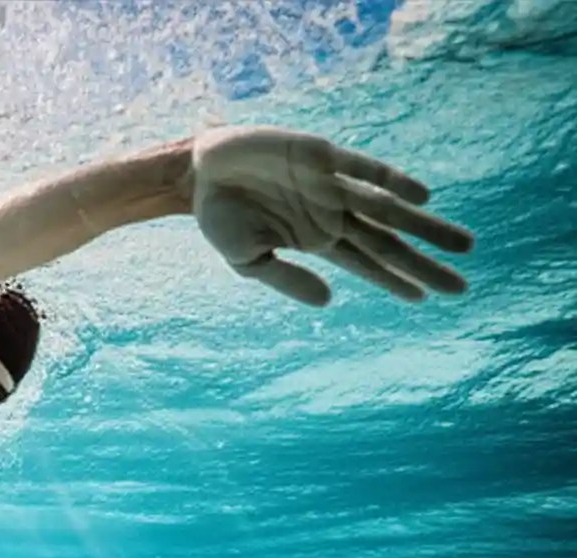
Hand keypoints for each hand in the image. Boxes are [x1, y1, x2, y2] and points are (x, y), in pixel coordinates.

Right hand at [190, 125, 474, 305]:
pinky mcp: (321, 155)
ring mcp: (331, 183)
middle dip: (425, 261)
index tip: (426, 298)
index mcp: (317, 239)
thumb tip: (329, 302)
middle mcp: (333, 212)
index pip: (367, 263)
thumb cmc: (220, 216)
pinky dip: (392, 180)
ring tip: (462, 245)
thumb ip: (286, 279)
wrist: (196, 173)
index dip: (396, 280)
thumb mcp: (247, 260)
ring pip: (388, 207)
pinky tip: (422, 195)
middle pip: (389, 241)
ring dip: (425, 225)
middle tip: (462, 286)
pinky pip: (364, 169)